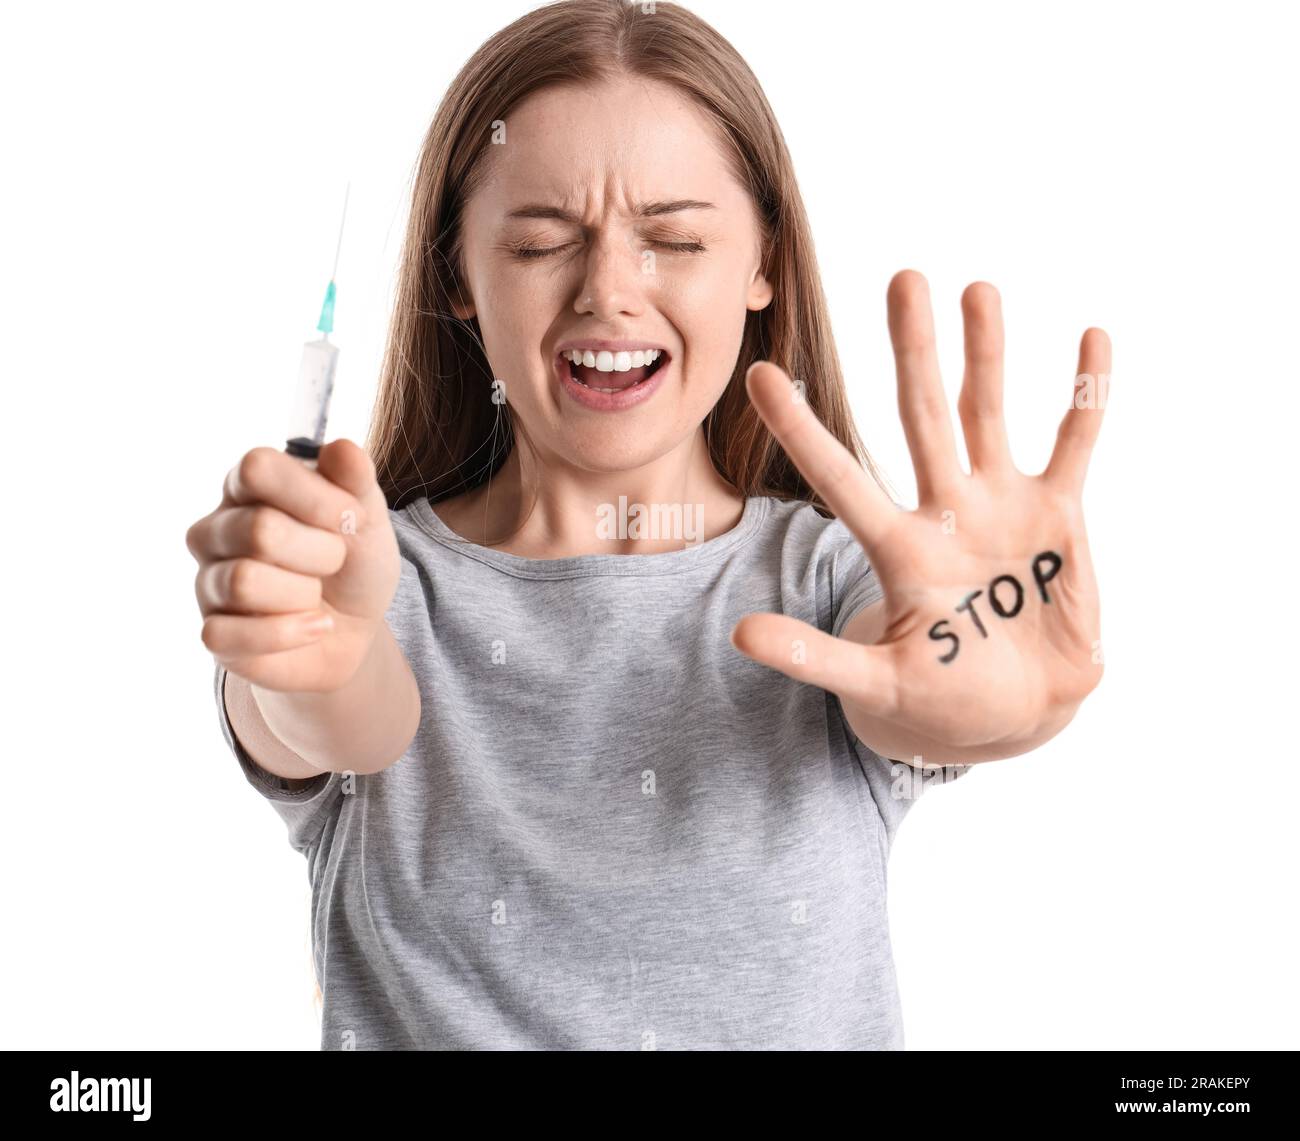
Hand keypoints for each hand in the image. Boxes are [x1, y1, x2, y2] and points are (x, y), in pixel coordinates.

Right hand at [186, 438, 400, 691]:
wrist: (356, 629)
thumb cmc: (353, 563)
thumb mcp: (368, 517)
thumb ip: (356, 480)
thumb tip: (343, 448)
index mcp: (247, 487)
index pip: (256, 468)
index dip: (313, 496)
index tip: (350, 516)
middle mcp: (216, 529)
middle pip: (260, 530)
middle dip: (320, 552)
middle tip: (334, 562)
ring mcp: (209, 581)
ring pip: (245, 582)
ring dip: (303, 594)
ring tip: (316, 596)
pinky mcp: (213, 633)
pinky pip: (233, 633)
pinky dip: (292, 634)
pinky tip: (313, 627)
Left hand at [730, 270, 1109, 764]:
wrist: (1015, 710)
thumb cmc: (936, 695)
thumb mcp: (873, 680)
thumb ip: (813, 657)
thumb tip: (736, 634)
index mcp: (898, 549)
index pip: (840, 478)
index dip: (801, 430)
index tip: (760, 374)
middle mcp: (944, 510)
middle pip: (923, 419)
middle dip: (914, 353)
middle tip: (903, 279)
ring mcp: (1002, 506)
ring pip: (990, 414)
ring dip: (987, 354)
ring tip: (977, 288)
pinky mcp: (1059, 514)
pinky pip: (1074, 443)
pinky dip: (1086, 395)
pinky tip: (1091, 338)